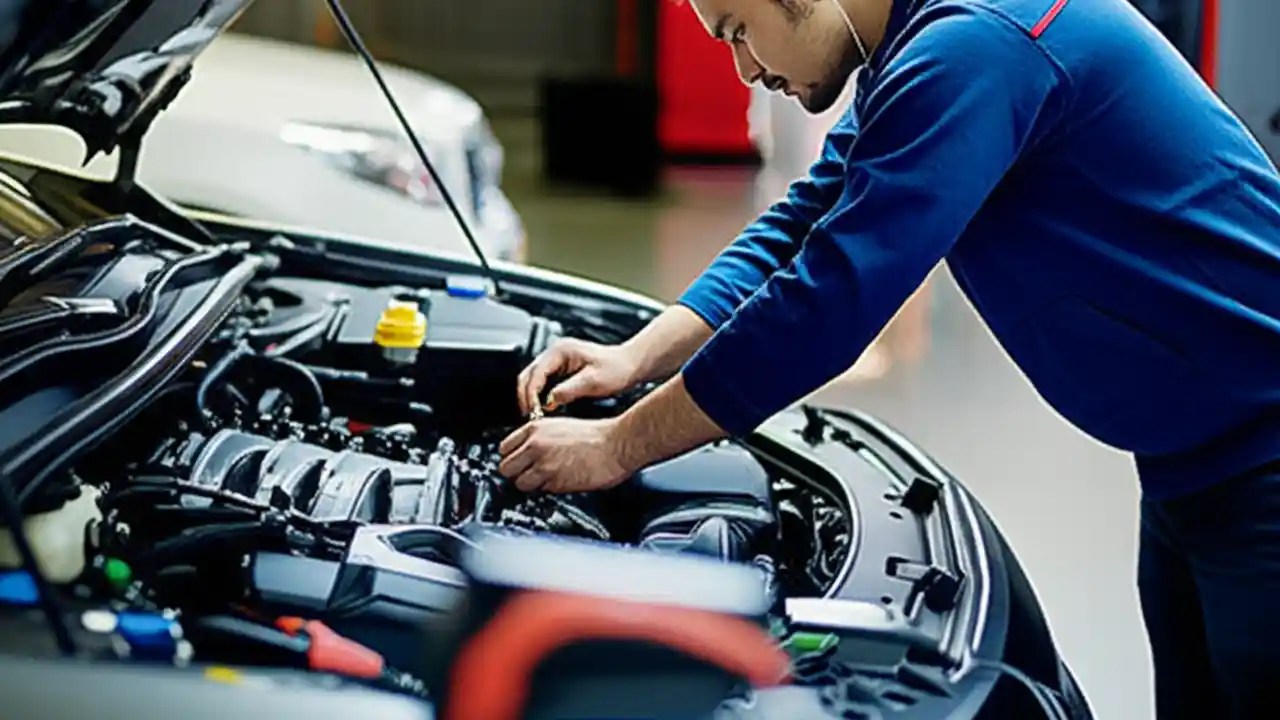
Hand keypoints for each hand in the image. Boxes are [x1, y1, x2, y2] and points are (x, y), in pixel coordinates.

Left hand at [497, 417, 631, 493]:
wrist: (616, 444)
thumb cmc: (596, 435)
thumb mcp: (560, 426)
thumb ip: (539, 438)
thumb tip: (526, 453)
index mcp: (535, 428)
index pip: (503, 448)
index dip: (512, 457)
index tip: (519, 462)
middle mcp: (535, 445)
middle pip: (505, 468)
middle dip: (517, 473)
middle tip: (530, 474)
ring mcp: (543, 464)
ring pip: (520, 484)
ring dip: (532, 485)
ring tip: (548, 479)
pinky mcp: (555, 481)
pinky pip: (541, 491)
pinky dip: (549, 489)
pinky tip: (563, 480)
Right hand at [516, 338, 638, 415]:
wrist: (629, 365)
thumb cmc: (617, 369)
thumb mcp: (594, 382)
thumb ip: (570, 390)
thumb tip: (549, 401)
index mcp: (560, 351)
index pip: (536, 373)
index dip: (531, 394)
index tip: (533, 411)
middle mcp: (555, 353)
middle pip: (528, 375)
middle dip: (526, 396)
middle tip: (530, 416)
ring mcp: (557, 361)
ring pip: (533, 380)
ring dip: (531, 397)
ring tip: (535, 415)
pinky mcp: (560, 370)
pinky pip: (542, 383)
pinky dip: (539, 396)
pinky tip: (544, 409)